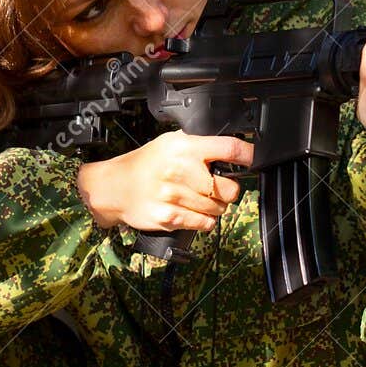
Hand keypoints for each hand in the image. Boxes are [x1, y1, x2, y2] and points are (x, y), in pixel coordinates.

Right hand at [75, 131, 252, 232]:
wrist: (114, 187)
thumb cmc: (145, 165)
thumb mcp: (170, 143)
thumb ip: (199, 147)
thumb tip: (233, 152)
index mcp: (184, 147)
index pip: (228, 149)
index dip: (247, 156)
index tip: (250, 160)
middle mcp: (180, 170)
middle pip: (229, 188)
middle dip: (229, 191)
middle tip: (219, 188)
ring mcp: (175, 195)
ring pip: (219, 209)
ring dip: (216, 207)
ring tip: (200, 200)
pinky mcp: (170, 217)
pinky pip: (205, 223)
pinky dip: (205, 220)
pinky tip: (194, 212)